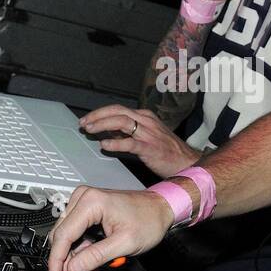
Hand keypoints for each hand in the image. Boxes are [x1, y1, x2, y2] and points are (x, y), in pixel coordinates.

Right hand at [47, 186, 174, 270]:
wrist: (161, 208)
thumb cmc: (149, 219)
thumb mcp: (124, 243)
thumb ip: (96, 256)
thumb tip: (73, 268)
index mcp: (91, 202)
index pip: (63, 235)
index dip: (56, 260)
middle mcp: (83, 198)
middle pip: (62, 236)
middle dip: (67, 261)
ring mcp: (85, 202)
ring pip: (68, 236)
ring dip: (75, 258)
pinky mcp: (88, 209)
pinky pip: (77, 233)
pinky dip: (82, 250)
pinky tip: (90, 263)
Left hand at [79, 106, 199, 177]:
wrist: (187, 162)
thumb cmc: (167, 151)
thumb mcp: (146, 136)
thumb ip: (127, 133)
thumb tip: (106, 131)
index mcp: (145, 117)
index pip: (118, 109)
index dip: (100, 113)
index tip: (87, 119)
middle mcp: (146, 121)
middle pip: (117, 111)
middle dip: (97, 116)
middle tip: (83, 123)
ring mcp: (149, 134)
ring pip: (121, 122)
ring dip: (102, 125)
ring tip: (90, 130)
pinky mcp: (150, 148)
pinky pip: (130, 143)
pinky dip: (115, 142)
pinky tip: (105, 144)